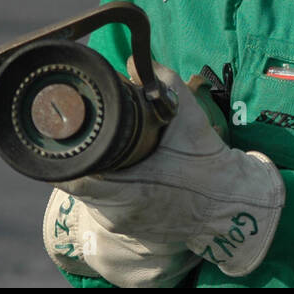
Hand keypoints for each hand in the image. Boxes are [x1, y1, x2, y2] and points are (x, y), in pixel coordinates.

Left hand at [55, 63, 284, 277]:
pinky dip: (108, 191)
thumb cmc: (207, 162)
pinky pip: (107, 209)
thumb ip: (164, 82)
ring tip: (102, 153)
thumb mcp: (189, 118)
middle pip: (79, 187)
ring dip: (93, 177)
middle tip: (87, 138)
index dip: (64, 158)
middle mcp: (120, 215)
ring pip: (91, 199)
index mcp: (129, 191)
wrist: (229, 201)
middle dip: (79, 161)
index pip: (73, 179)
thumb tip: (134, 61)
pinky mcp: (132, 232)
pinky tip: (118, 173)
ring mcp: (125, 226)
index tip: (66, 137)